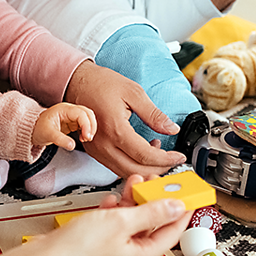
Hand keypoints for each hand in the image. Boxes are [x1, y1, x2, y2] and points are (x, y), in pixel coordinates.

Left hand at [33, 103, 97, 149]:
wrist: (33, 129)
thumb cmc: (39, 128)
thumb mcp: (48, 134)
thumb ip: (60, 139)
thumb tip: (72, 146)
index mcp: (63, 109)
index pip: (81, 114)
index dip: (87, 125)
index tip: (87, 136)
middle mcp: (69, 110)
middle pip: (87, 113)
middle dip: (91, 126)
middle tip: (88, 138)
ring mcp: (71, 116)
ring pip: (88, 118)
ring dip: (90, 128)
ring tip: (85, 139)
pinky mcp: (72, 122)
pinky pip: (84, 124)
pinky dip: (86, 131)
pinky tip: (83, 138)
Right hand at [36, 186, 189, 255]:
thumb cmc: (77, 251)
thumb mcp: (120, 222)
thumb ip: (150, 212)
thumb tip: (175, 206)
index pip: (173, 231)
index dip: (182, 210)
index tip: (188, 194)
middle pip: (152, 226)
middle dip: (153, 201)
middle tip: (156, 182)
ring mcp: (114, 253)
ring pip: (132, 224)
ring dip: (133, 202)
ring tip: (132, 185)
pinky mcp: (99, 248)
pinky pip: (115, 227)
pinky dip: (115, 212)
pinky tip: (110, 202)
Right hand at [64, 61, 185, 176]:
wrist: (76, 82)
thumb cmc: (101, 84)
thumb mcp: (133, 92)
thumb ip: (154, 114)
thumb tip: (171, 128)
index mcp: (115, 129)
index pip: (145, 156)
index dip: (166, 159)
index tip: (179, 156)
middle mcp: (103, 144)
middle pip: (135, 171)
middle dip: (158, 169)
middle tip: (172, 160)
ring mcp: (97, 150)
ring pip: (124, 172)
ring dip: (145, 169)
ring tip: (158, 153)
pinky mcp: (94, 151)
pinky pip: (116, 166)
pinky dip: (132, 165)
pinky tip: (142, 151)